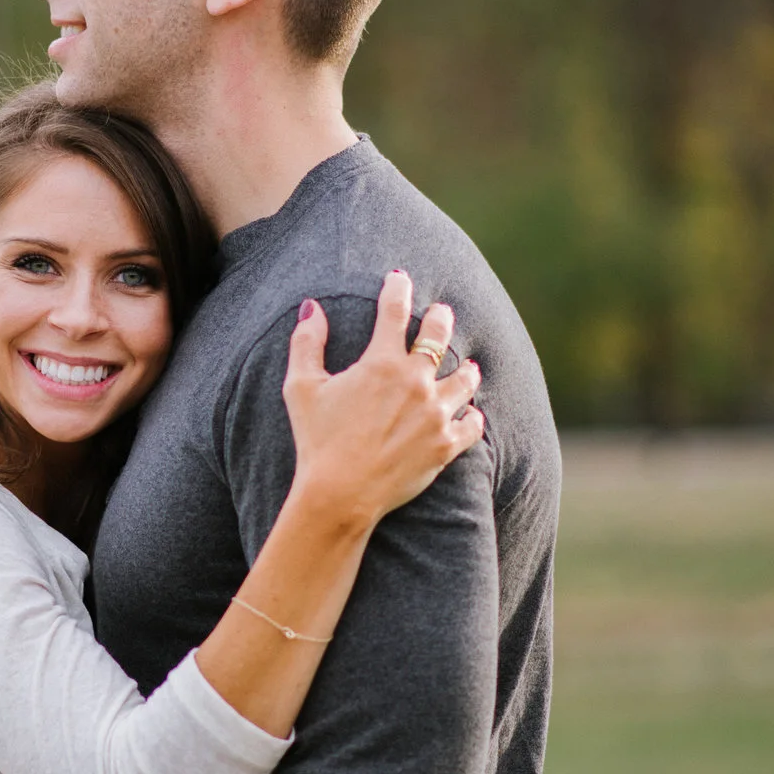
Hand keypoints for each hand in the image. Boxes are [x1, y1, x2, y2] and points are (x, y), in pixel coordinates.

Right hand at [285, 269, 483, 528]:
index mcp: (381, 363)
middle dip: (440, 318)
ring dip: (466, 369)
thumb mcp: (300, 387)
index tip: (399, 279)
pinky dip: (473, 417)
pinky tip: (472, 413)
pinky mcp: (446, 445)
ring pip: (465, 379)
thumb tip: (310, 307)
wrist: (341, 494)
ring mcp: (435, 414)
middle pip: (439, 336)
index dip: (397, 290)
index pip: (394, 311)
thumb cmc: (317, 440)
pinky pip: (472, 424)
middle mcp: (416, 382)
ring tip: (469, 366)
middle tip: (442, 313)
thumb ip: (307, 343)